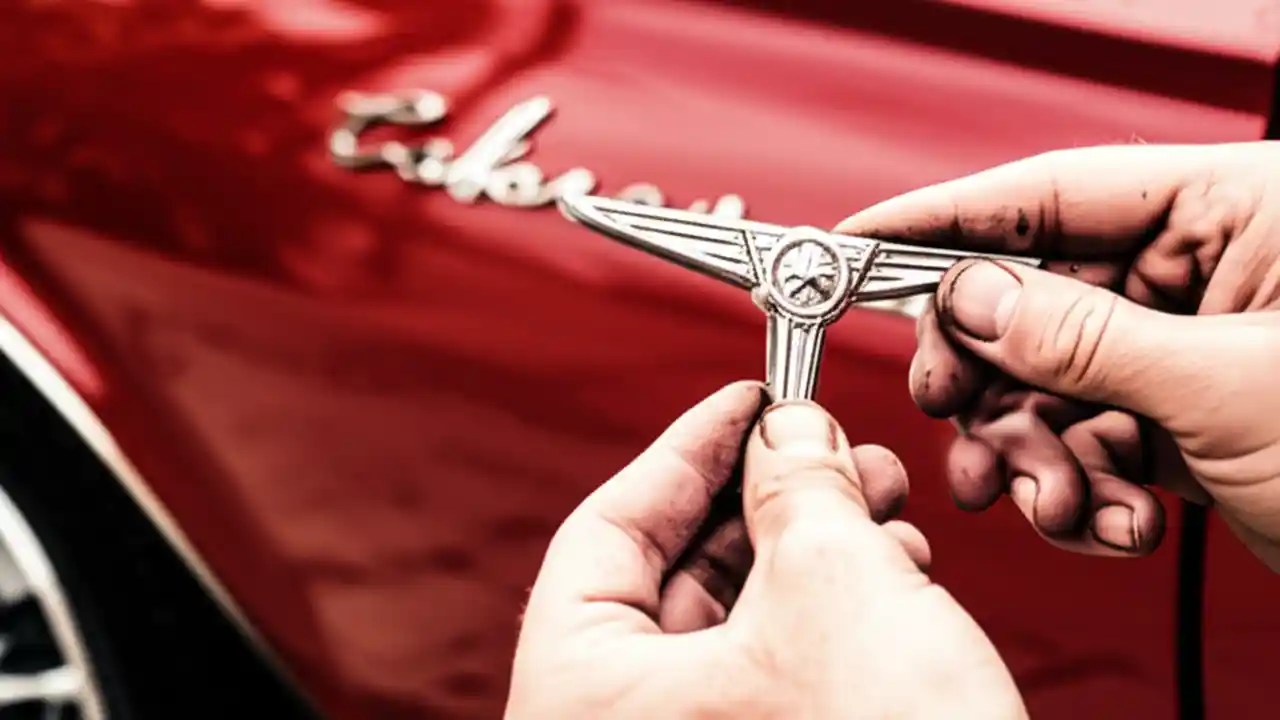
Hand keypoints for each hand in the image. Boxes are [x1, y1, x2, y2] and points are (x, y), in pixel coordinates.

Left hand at [505, 382, 1024, 718]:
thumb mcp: (834, 589)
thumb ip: (799, 485)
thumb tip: (792, 432)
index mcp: (583, 696)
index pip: (608, 527)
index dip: (686, 446)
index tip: (743, 399)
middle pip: (676, 571)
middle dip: (766, 496)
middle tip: (824, 445)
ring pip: (735, 619)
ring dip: (809, 545)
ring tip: (876, 498)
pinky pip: (774, 667)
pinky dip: (828, 609)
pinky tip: (890, 569)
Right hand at [837, 141, 1279, 567]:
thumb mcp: (1228, 386)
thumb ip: (1080, 337)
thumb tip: (968, 298)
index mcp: (1237, 212)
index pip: (1055, 193)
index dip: (944, 219)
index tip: (855, 245)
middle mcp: (1207, 273)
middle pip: (1033, 298)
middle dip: (984, 372)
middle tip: (945, 414)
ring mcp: (1192, 351)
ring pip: (1051, 385)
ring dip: (1030, 452)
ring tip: (1047, 501)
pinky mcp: (1188, 422)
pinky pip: (1093, 442)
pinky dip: (1083, 491)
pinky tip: (1113, 523)